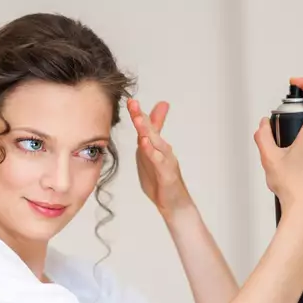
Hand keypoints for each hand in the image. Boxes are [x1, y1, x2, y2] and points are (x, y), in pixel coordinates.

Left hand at [127, 98, 191, 215]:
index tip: (129, 99)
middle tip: (133, 103)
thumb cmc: (160, 177)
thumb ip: (150, 133)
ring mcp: (165, 161)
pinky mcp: (166, 174)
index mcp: (154, 145)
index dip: (137, 113)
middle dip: (141, 116)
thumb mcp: (151, 152)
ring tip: (138, 119)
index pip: (146, 125)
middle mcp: (162, 149)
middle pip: (150, 130)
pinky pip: (158, 161)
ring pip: (156, 142)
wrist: (173, 202)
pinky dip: (152, 152)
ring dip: (146, 130)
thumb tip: (147, 115)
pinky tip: (144, 144)